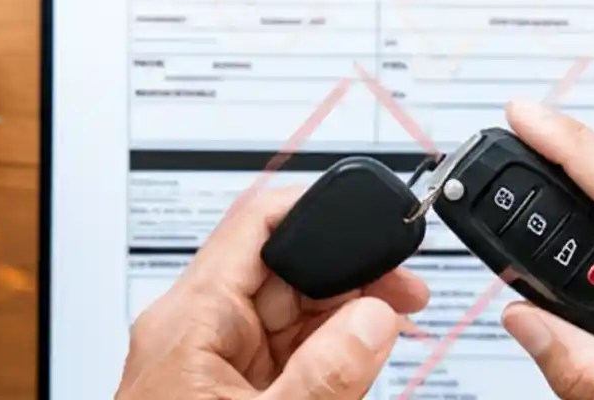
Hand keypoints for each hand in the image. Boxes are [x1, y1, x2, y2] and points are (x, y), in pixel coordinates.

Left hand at [115, 185, 429, 399]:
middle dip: (346, 272)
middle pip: (281, 268)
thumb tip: (375, 318)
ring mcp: (210, 361)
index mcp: (190, 320)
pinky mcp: (224, 391)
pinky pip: (283, 353)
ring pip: (289, 312)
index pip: (254, 224)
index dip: (317, 212)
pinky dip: (325, 353)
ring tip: (391, 329)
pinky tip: (356, 363)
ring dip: (342, 315)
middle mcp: (196, 330)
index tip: (375, 224)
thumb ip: (327, 376)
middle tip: (403, 294)